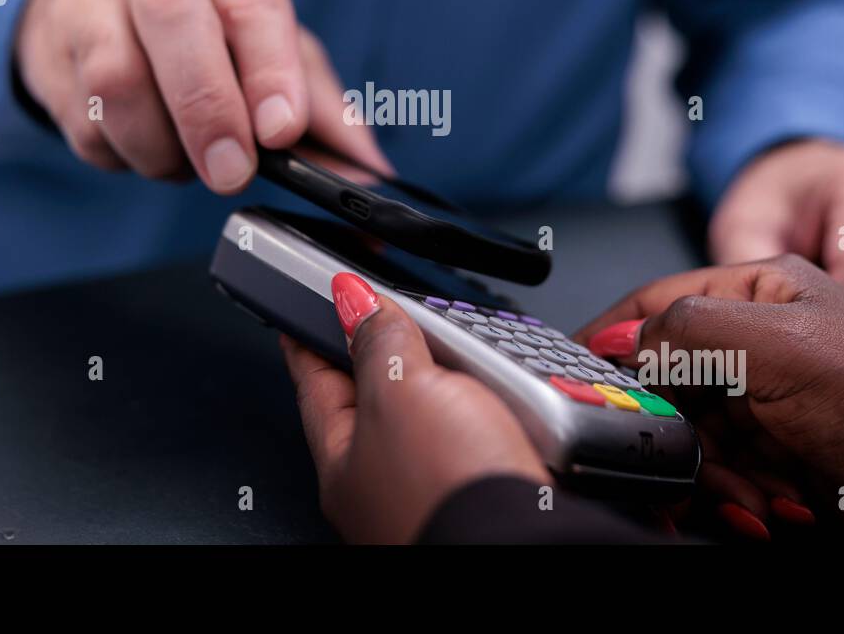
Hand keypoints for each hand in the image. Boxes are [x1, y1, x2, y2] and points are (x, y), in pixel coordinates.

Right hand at [15, 0, 388, 191]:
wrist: (92, 2)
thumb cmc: (203, 25)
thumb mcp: (272, 46)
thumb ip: (320, 104)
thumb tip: (366, 168)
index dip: (269, 69)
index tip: (281, 130)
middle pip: (173, 20)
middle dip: (207, 109)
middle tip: (232, 171)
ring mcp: (91, 3)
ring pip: (115, 79)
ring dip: (159, 146)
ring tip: (187, 162)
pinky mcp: (50, 54)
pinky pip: (83, 124)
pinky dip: (123, 157)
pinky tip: (146, 150)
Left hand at [282, 273, 548, 542]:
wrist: (530, 543)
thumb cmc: (450, 495)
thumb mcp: (400, 392)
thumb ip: (378, 343)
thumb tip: (354, 302)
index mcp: (345, 463)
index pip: (316, 383)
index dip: (313, 335)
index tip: (315, 303)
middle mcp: (391, 482)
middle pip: (382, 394)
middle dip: (392, 350)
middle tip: (393, 310)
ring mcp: (445, 485)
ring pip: (444, 409)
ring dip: (459, 376)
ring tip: (469, 350)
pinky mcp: (500, 487)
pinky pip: (495, 427)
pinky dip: (504, 403)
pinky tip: (517, 394)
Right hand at [577, 254, 843, 542]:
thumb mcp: (773, 345)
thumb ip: (686, 329)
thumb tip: (621, 338)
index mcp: (761, 288)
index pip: (660, 300)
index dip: (613, 332)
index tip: (573, 361)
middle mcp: (762, 335)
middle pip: (671, 377)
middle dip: (678, 425)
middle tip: (677, 452)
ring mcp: (769, 393)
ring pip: (695, 430)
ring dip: (718, 469)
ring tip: (757, 490)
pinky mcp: (779, 444)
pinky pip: (726, 465)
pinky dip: (742, 489)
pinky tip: (773, 502)